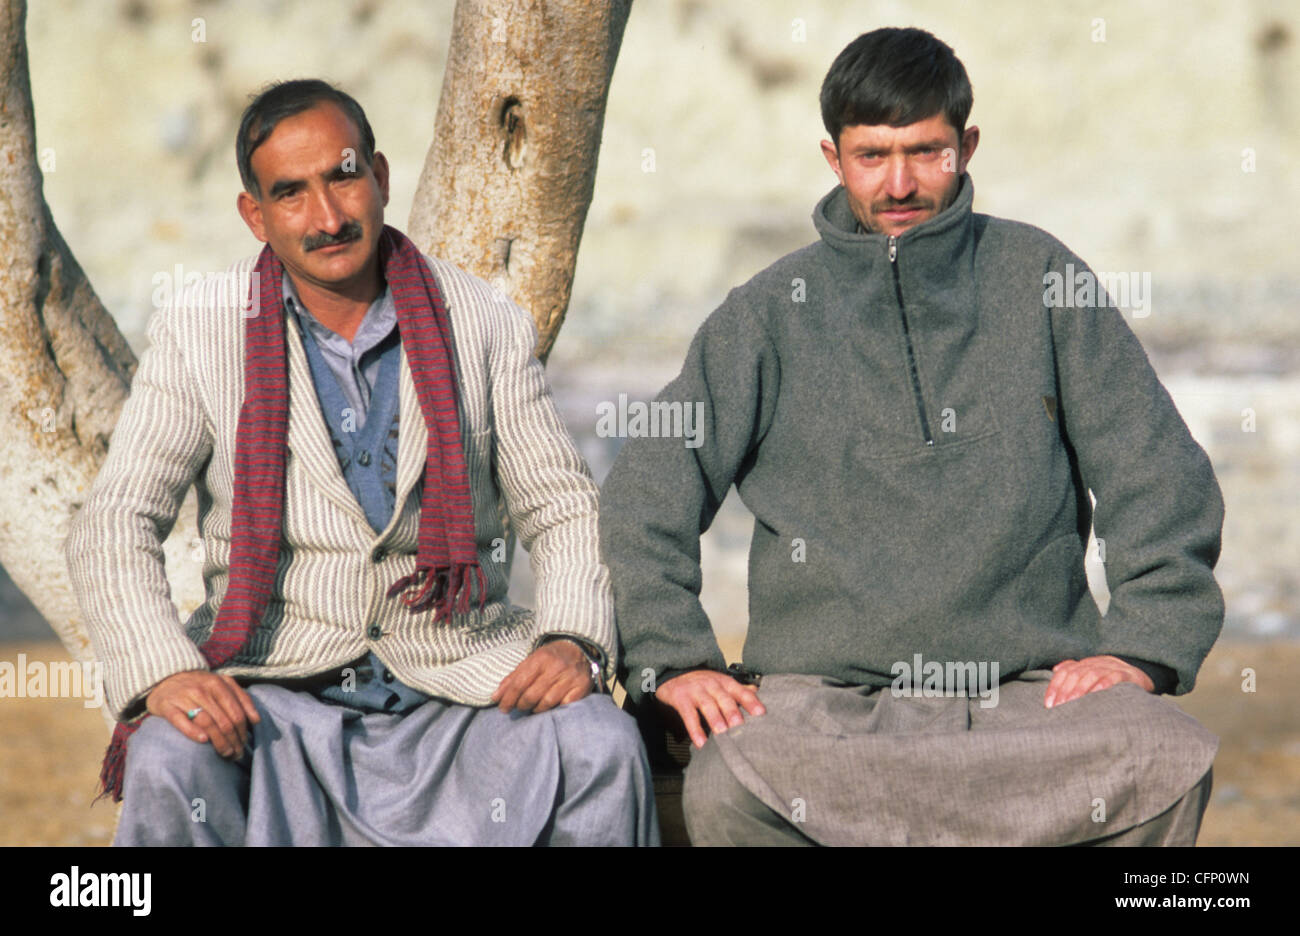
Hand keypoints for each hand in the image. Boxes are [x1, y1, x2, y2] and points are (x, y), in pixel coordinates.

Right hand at [145, 670, 260, 757]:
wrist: (165, 678)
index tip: (244, 745)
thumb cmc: (199, 686)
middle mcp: (202, 689)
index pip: (236, 712)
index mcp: (218, 683)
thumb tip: (256, 720)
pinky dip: (193, 732)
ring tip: (225, 754)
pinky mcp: (167, 706)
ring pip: (206, 722)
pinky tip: (203, 741)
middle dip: (233, 740)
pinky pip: (181, 721)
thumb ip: (240, 698)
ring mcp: (184, 697)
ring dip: (219, 741)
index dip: (243, 731)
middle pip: (224, 720)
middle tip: (236, 754)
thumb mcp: (221, 685)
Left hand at [492, 639, 593, 713]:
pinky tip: (551, 707)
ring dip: (536, 709)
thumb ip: (512, 679)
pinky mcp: (582, 687)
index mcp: (540, 658)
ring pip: (547, 703)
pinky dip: (555, 709)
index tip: (503, 708)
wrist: (578, 648)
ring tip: (533, 708)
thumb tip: (495, 697)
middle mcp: (556, 667)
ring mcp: (570, 678)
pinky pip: (564, 706)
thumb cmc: (550, 658)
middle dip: (521, 705)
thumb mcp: (530, 662)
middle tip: (519, 707)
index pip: (519, 683)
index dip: (508, 699)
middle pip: (531, 695)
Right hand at [655, 670, 765, 748]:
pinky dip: (694, 729)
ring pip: (707, 704)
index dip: (750, 701)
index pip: (740, 691)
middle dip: (732, 711)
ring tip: (721, 732)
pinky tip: (700, 742)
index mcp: (725, 682)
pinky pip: (688, 715)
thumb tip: (760, 694)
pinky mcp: (681, 699)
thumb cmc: (702, 683)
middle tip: (739, 724)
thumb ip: (740, 690)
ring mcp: (696, 691)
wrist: (674, 672)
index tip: (761, 713)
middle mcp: (712, 684)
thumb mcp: (721, 683)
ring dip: (715, 718)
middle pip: (724, 698)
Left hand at [1044, 655, 1154, 707]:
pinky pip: (1114, 677)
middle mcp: (1098, 663)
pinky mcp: (1128, 675)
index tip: (1048, 704)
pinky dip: (1104, 684)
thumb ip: (1076, 671)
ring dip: (1080, 689)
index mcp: (1087, 663)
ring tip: (1072, 702)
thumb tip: (1056, 670)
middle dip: (1065, 690)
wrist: (1142, 677)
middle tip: (1059, 707)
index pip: (1066, 671)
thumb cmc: (1112, 680)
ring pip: (1092, 674)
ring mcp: (1112, 667)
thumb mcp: (1094, 674)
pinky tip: (1096, 694)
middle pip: (1076, 673)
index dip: (1055, 686)